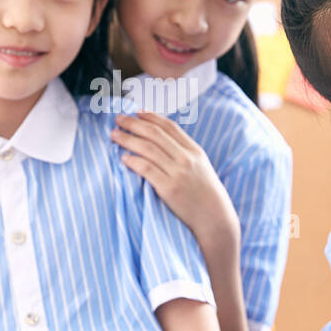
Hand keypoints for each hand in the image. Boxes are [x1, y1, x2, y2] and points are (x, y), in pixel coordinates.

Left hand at [110, 112, 238, 246]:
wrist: (215, 218)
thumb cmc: (205, 193)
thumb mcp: (201, 166)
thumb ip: (183, 153)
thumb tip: (160, 141)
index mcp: (194, 150)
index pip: (169, 126)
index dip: (151, 116)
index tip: (136, 112)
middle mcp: (186, 158)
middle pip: (155, 134)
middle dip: (134, 124)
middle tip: (118, 119)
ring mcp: (178, 173)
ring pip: (148, 149)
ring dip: (128, 140)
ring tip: (115, 136)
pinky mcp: (169, 189)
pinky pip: (147, 169)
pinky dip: (133, 161)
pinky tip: (123, 158)